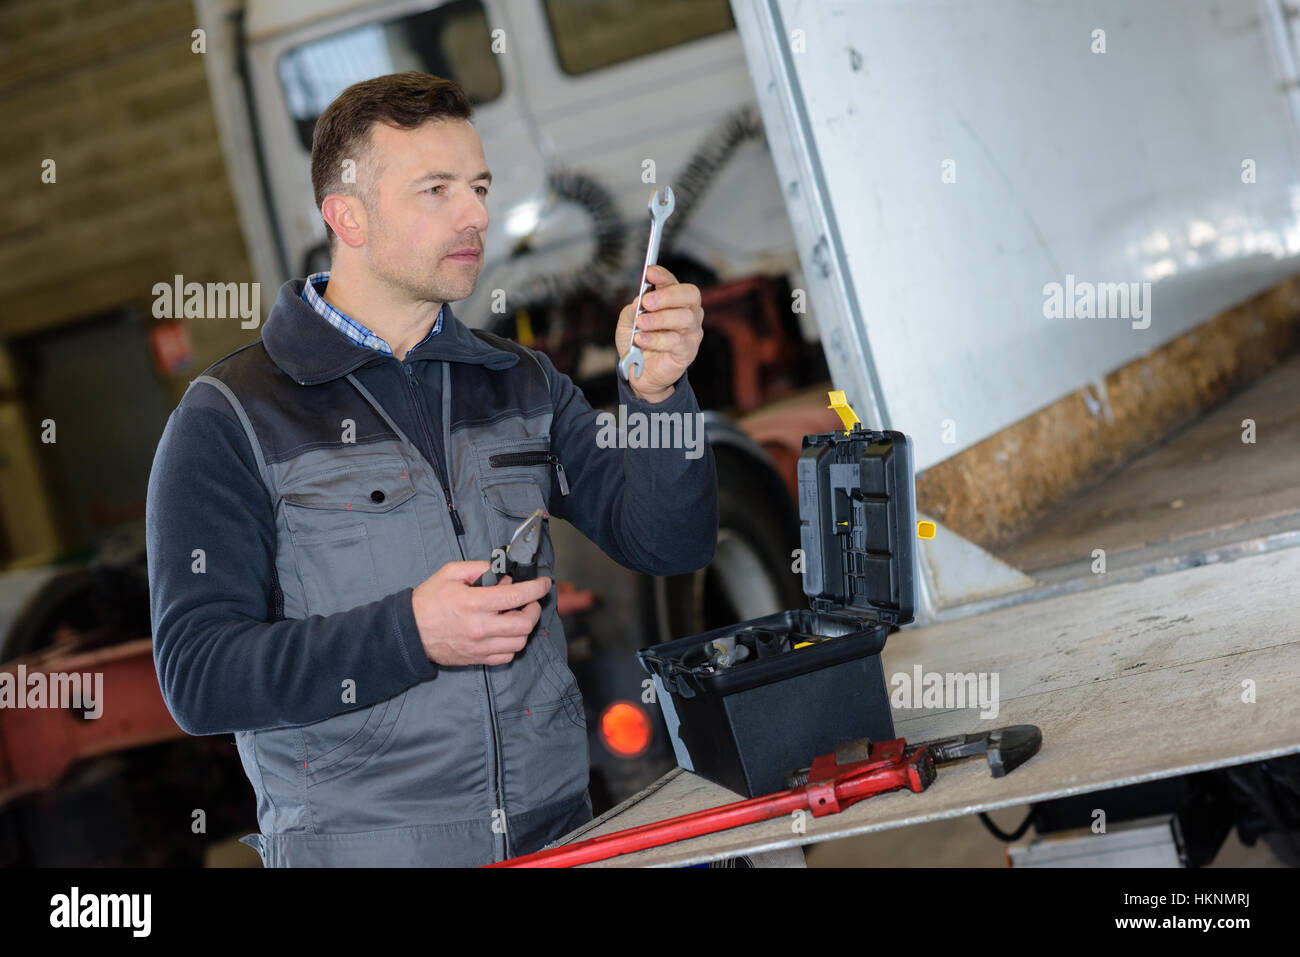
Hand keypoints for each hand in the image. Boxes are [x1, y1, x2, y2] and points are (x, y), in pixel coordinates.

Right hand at [412, 562, 551, 666]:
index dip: (536, 588)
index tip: (544, 583)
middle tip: (531, 601)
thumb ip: (479, 568)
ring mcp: (479, 646)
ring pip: (519, 642)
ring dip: (525, 628)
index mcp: (474, 602)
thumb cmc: (429, 601)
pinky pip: (507, 656)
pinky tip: (507, 633)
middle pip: (524, 623)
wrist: (409, 631)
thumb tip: (503, 574)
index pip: (516, 596)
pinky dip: (513, 644)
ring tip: (519, 616)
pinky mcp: (477, 658)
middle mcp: (480, 627)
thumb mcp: (451, 573)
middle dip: (534, 609)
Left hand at [615, 264, 703, 401]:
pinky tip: (641, 339)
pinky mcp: (688, 351)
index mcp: (674, 302)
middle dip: (667, 295)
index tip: (649, 272)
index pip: (674, 283)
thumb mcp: (628, 322)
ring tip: (642, 323)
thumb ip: (633, 310)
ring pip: (684, 318)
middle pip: (689, 295)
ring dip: (660, 319)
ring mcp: (691, 332)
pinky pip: (676, 341)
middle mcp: (688, 313)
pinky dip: (656, 339)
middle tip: (647, 301)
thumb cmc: (638, 343)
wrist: (640, 373)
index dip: (663, 276)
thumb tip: (640, 301)